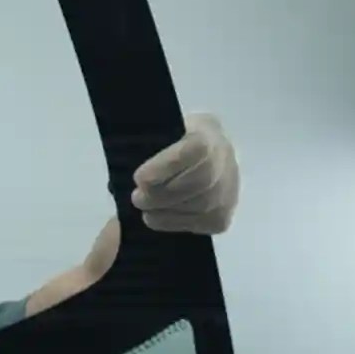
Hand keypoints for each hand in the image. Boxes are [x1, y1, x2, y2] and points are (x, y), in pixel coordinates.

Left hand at [131, 113, 238, 233]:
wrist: (199, 157)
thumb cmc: (167, 143)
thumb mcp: (158, 130)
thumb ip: (146, 142)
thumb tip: (125, 164)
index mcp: (206, 130)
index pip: (196, 149)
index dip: (167, 167)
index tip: (140, 178)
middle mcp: (225, 158)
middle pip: (200, 182)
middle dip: (163, 194)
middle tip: (137, 198)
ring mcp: (229, 188)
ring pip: (202, 205)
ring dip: (167, 212)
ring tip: (146, 210)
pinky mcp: (225, 214)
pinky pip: (203, 222)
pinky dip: (176, 223)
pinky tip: (160, 217)